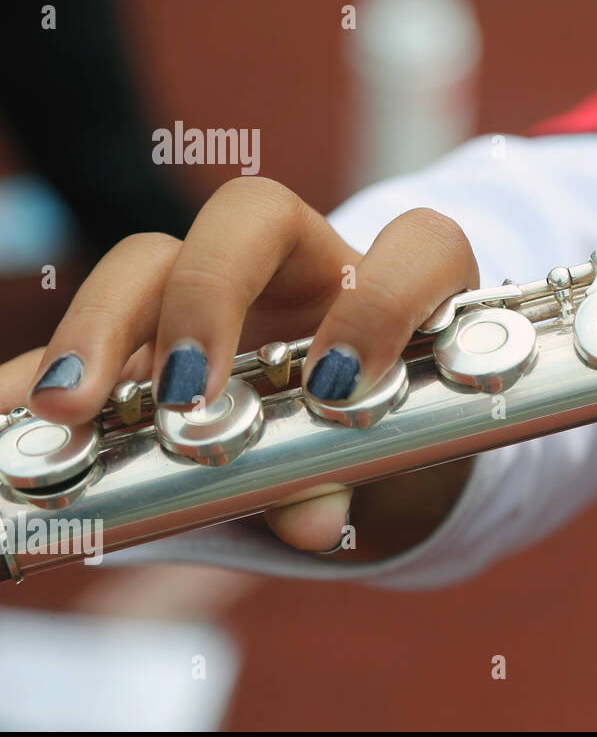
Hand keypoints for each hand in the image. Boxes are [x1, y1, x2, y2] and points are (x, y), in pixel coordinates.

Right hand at [0, 178, 477, 554]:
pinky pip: (85, 342)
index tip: (340, 384)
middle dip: (211, 297)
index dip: (385, 299)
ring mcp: (220, 295)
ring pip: (152, 261)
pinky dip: (37, 377)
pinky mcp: (151, 337)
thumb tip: (314, 519)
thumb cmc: (389, 433)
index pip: (416, 243)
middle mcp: (306, 268)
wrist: (363, 445)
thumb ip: (355, 478)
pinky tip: (10, 421)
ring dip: (100, 327)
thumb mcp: (385, 462)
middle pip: (250, 217)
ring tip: (65, 408)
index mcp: (390, 284)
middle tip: (183, 394)